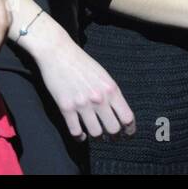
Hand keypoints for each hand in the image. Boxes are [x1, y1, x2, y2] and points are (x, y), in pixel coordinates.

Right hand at [18, 16, 135, 139]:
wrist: (57, 52)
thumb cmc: (80, 62)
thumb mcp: (103, 75)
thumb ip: (111, 93)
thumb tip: (118, 113)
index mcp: (111, 89)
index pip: (127, 117)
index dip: (129, 129)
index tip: (127, 134)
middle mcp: (99, 98)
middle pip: (113, 129)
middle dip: (113, 136)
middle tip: (110, 136)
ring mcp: (82, 104)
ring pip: (96, 133)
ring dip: (96, 136)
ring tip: (94, 133)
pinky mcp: (66, 107)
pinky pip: (75, 131)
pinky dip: (79, 137)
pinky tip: (80, 134)